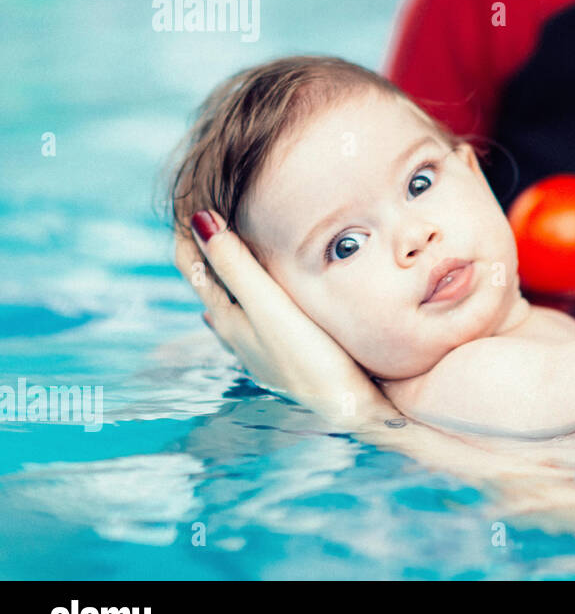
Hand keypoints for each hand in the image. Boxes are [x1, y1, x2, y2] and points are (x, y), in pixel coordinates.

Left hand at [174, 210, 401, 429]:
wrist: (348, 414)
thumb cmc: (310, 361)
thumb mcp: (269, 308)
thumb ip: (236, 266)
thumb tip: (198, 220)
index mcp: (229, 318)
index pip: (194, 266)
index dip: (187, 234)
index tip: (188, 199)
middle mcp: (237, 334)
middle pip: (211, 284)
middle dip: (206, 251)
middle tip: (208, 216)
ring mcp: (259, 348)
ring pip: (231, 305)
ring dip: (226, 278)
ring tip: (226, 255)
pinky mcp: (283, 357)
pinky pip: (253, 321)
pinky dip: (245, 303)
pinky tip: (246, 314)